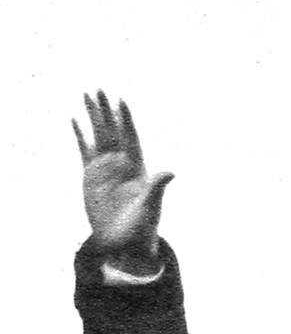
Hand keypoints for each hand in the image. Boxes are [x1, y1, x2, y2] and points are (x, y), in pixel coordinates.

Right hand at [73, 90, 173, 266]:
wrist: (123, 245)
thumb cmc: (141, 229)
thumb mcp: (150, 207)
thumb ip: (157, 187)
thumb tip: (171, 172)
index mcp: (137, 167)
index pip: (131, 137)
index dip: (126, 119)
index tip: (121, 100)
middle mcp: (121, 164)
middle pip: (113, 130)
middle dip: (106, 110)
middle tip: (99, 88)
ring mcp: (105, 169)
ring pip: (98, 135)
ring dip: (93, 116)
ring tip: (86, 94)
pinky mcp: (91, 177)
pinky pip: (84, 150)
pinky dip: (80, 135)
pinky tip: (75, 120)